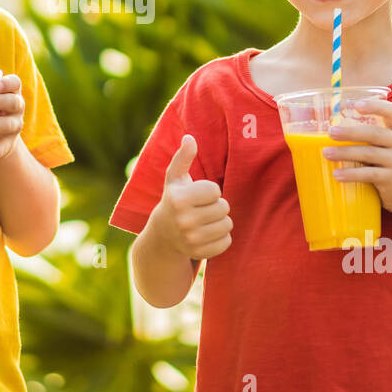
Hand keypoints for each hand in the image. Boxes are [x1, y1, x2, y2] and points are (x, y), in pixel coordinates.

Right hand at [152, 134, 231, 259]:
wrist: (163, 235)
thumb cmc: (174, 199)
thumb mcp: (175, 178)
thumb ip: (183, 157)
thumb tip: (189, 138)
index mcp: (178, 200)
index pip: (215, 190)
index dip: (210, 191)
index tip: (198, 195)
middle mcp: (183, 221)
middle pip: (224, 207)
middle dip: (217, 205)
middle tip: (203, 209)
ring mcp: (191, 240)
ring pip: (227, 225)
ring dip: (220, 221)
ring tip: (206, 220)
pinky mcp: (200, 254)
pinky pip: (227, 242)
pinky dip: (221, 237)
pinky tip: (207, 234)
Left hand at [324, 98, 391, 215]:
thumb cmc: (389, 162)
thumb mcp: (386, 144)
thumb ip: (368, 134)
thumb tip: (330, 126)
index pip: (391, 111)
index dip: (374, 105)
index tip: (354, 104)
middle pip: (375, 133)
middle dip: (350, 132)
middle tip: (330, 132)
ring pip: (369, 154)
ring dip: (345, 153)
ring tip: (326, 153)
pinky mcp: (391, 179)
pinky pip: (369, 174)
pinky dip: (351, 174)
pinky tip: (336, 175)